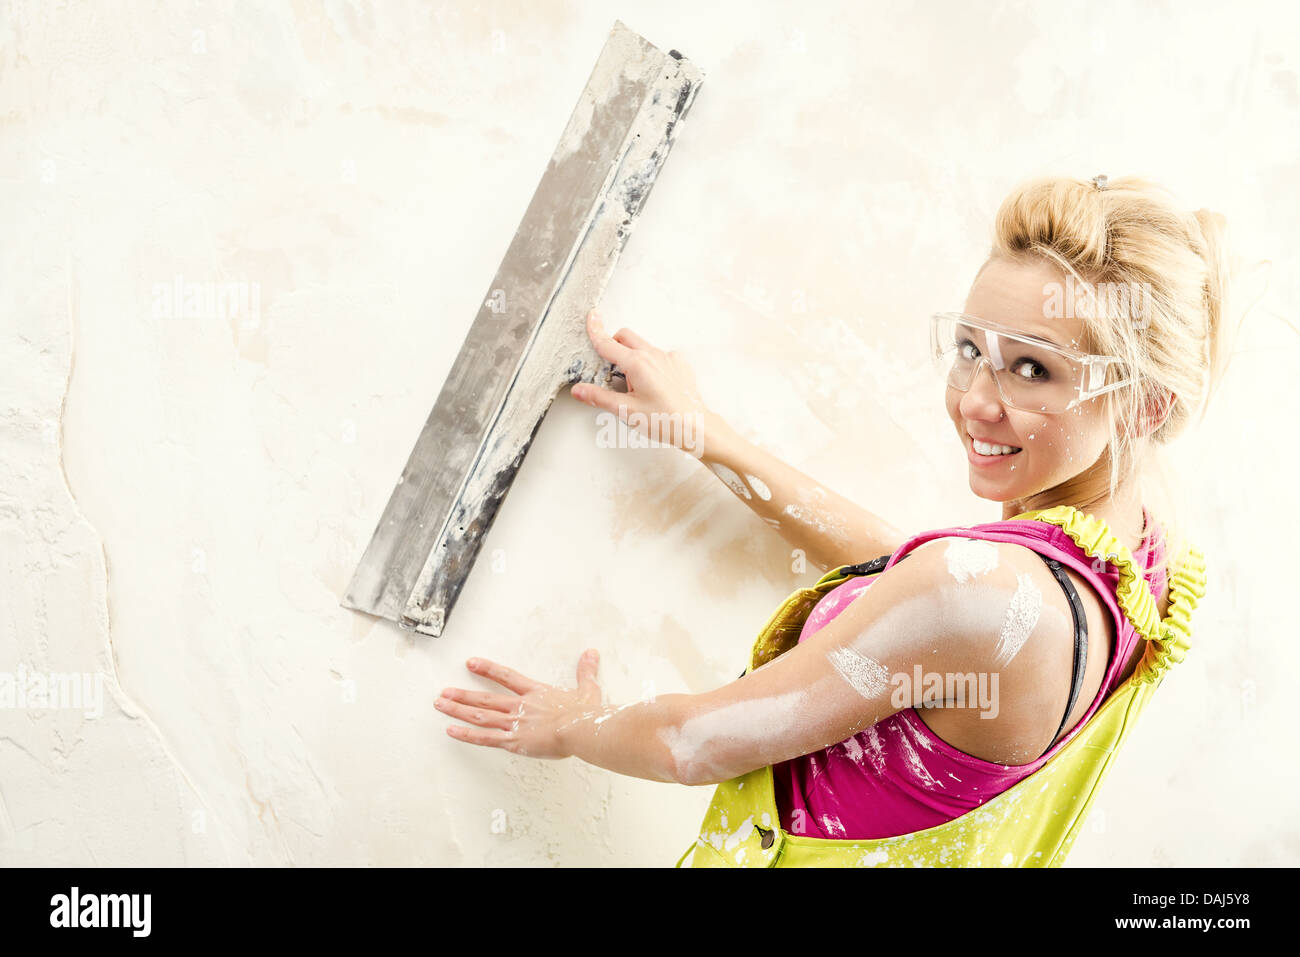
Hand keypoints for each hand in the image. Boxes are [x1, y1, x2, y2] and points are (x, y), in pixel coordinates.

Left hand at [436, 650, 604, 758]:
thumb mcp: (588, 689)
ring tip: (441, 704)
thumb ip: (586, 671)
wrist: (581, 729)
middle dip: (463, 694)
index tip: (470, 662)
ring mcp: (515, 723)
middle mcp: (520, 706)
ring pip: (480, 715)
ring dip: (459, 710)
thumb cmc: (585, 713)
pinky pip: (485, 738)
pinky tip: (451, 731)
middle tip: (443, 692)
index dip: (488, 669)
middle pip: (486, 698)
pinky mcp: (514, 742)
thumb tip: (591, 653)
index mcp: (536, 693)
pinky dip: (467, 734)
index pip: (507, 677)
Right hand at [570, 309, 715, 454]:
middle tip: (609, 367)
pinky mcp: (679, 364)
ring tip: (634, 385)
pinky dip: (649, 363)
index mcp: (637, 364)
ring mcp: (668, 358)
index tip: (591, 317)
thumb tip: (580, 390)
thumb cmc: (665, 420)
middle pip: (625, 337)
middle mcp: (654, 355)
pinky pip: (658, 355)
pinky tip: (652, 385)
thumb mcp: (626, 411)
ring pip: (642, 345)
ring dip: (631, 356)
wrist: (696, 426)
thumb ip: (600, 397)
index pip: (608, 343)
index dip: (596, 330)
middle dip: (613, 344)